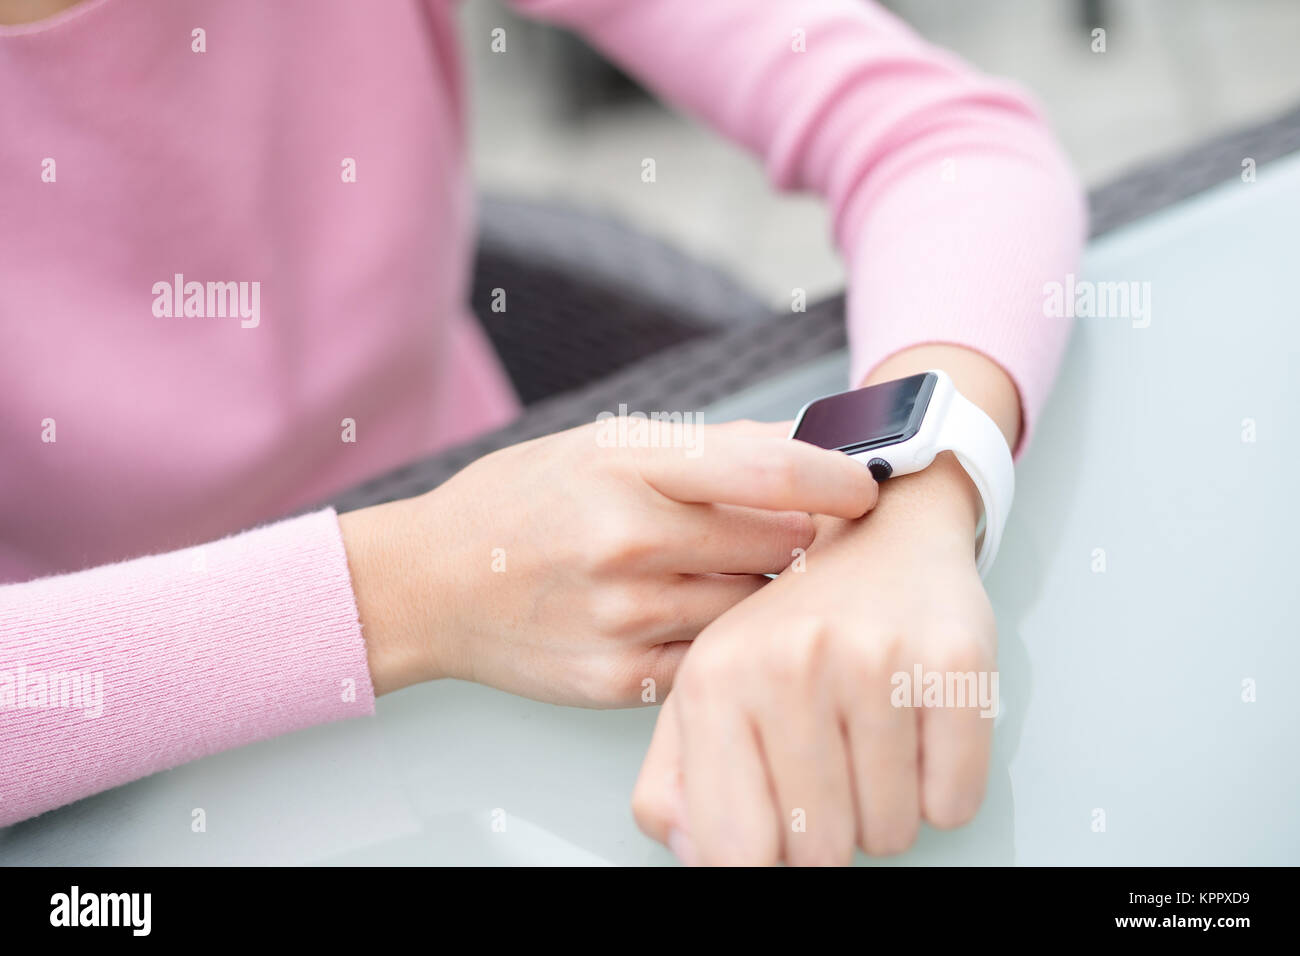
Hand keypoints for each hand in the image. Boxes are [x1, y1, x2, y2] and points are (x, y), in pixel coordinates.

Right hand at [339, 419, 877, 704]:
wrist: (429, 585)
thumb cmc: (521, 504)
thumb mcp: (602, 444)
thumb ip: (709, 448)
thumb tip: (811, 447)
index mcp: (625, 468)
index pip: (768, 470)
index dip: (836, 478)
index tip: (867, 486)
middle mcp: (626, 543)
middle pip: (777, 545)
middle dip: (802, 538)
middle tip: (796, 532)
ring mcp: (623, 618)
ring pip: (752, 609)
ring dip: (760, 593)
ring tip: (727, 574)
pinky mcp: (619, 679)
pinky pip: (714, 661)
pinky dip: (721, 641)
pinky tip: (691, 616)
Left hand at [631, 453, 997, 863]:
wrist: (876, 532)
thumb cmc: (788, 627)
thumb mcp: (705, 691)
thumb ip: (674, 781)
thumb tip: (698, 854)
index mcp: (715, 682)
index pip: (735, 849)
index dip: (762, 863)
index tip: (778, 838)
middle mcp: (789, 665)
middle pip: (820, 853)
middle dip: (827, 836)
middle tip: (828, 774)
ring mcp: (874, 661)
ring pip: (892, 834)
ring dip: (885, 812)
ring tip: (868, 743)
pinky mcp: (952, 663)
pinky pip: (955, 802)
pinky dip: (940, 790)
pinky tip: (914, 733)